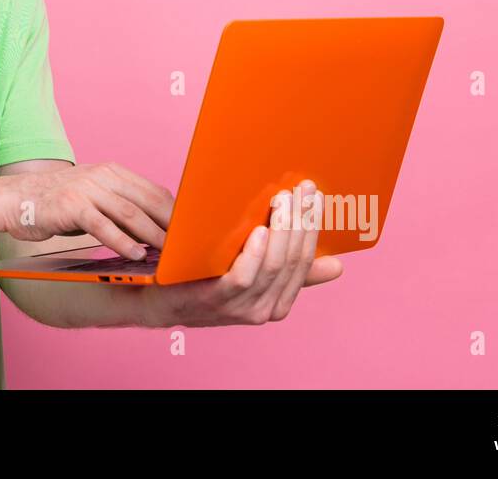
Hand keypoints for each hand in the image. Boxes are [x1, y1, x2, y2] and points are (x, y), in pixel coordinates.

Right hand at [0, 161, 173, 259]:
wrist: (13, 199)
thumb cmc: (56, 204)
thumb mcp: (93, 199)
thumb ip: (120, 208)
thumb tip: (155, 230)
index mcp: (112, 172)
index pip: (154, 190)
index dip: (175, 212)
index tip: (192, 232)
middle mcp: (102, 176)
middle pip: (147, 200)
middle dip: (171, 224)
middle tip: (189, 247)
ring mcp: (87, 189)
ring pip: (129, 212)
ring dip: (152, 234)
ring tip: (170, 253)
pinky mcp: (71, 205)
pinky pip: (102, 225)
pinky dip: (122, 240)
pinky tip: (135, 254)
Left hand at [142, 180, 342, 327]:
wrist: (160, 296)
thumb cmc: (206, 277)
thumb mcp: (252, 271)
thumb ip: (289, 269)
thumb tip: (337, 266)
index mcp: (279, 301)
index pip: (305, 261)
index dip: (312, 227)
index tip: (313, 195)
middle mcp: (265, 308)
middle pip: (292, 260)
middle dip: (300, 222)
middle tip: (301, 189)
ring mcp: (241, 308)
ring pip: (272, 266)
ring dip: (281, 231)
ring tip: (283, 201)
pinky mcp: (216, 301)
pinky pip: (243, 277)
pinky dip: (254, 253)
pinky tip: (258, 231)